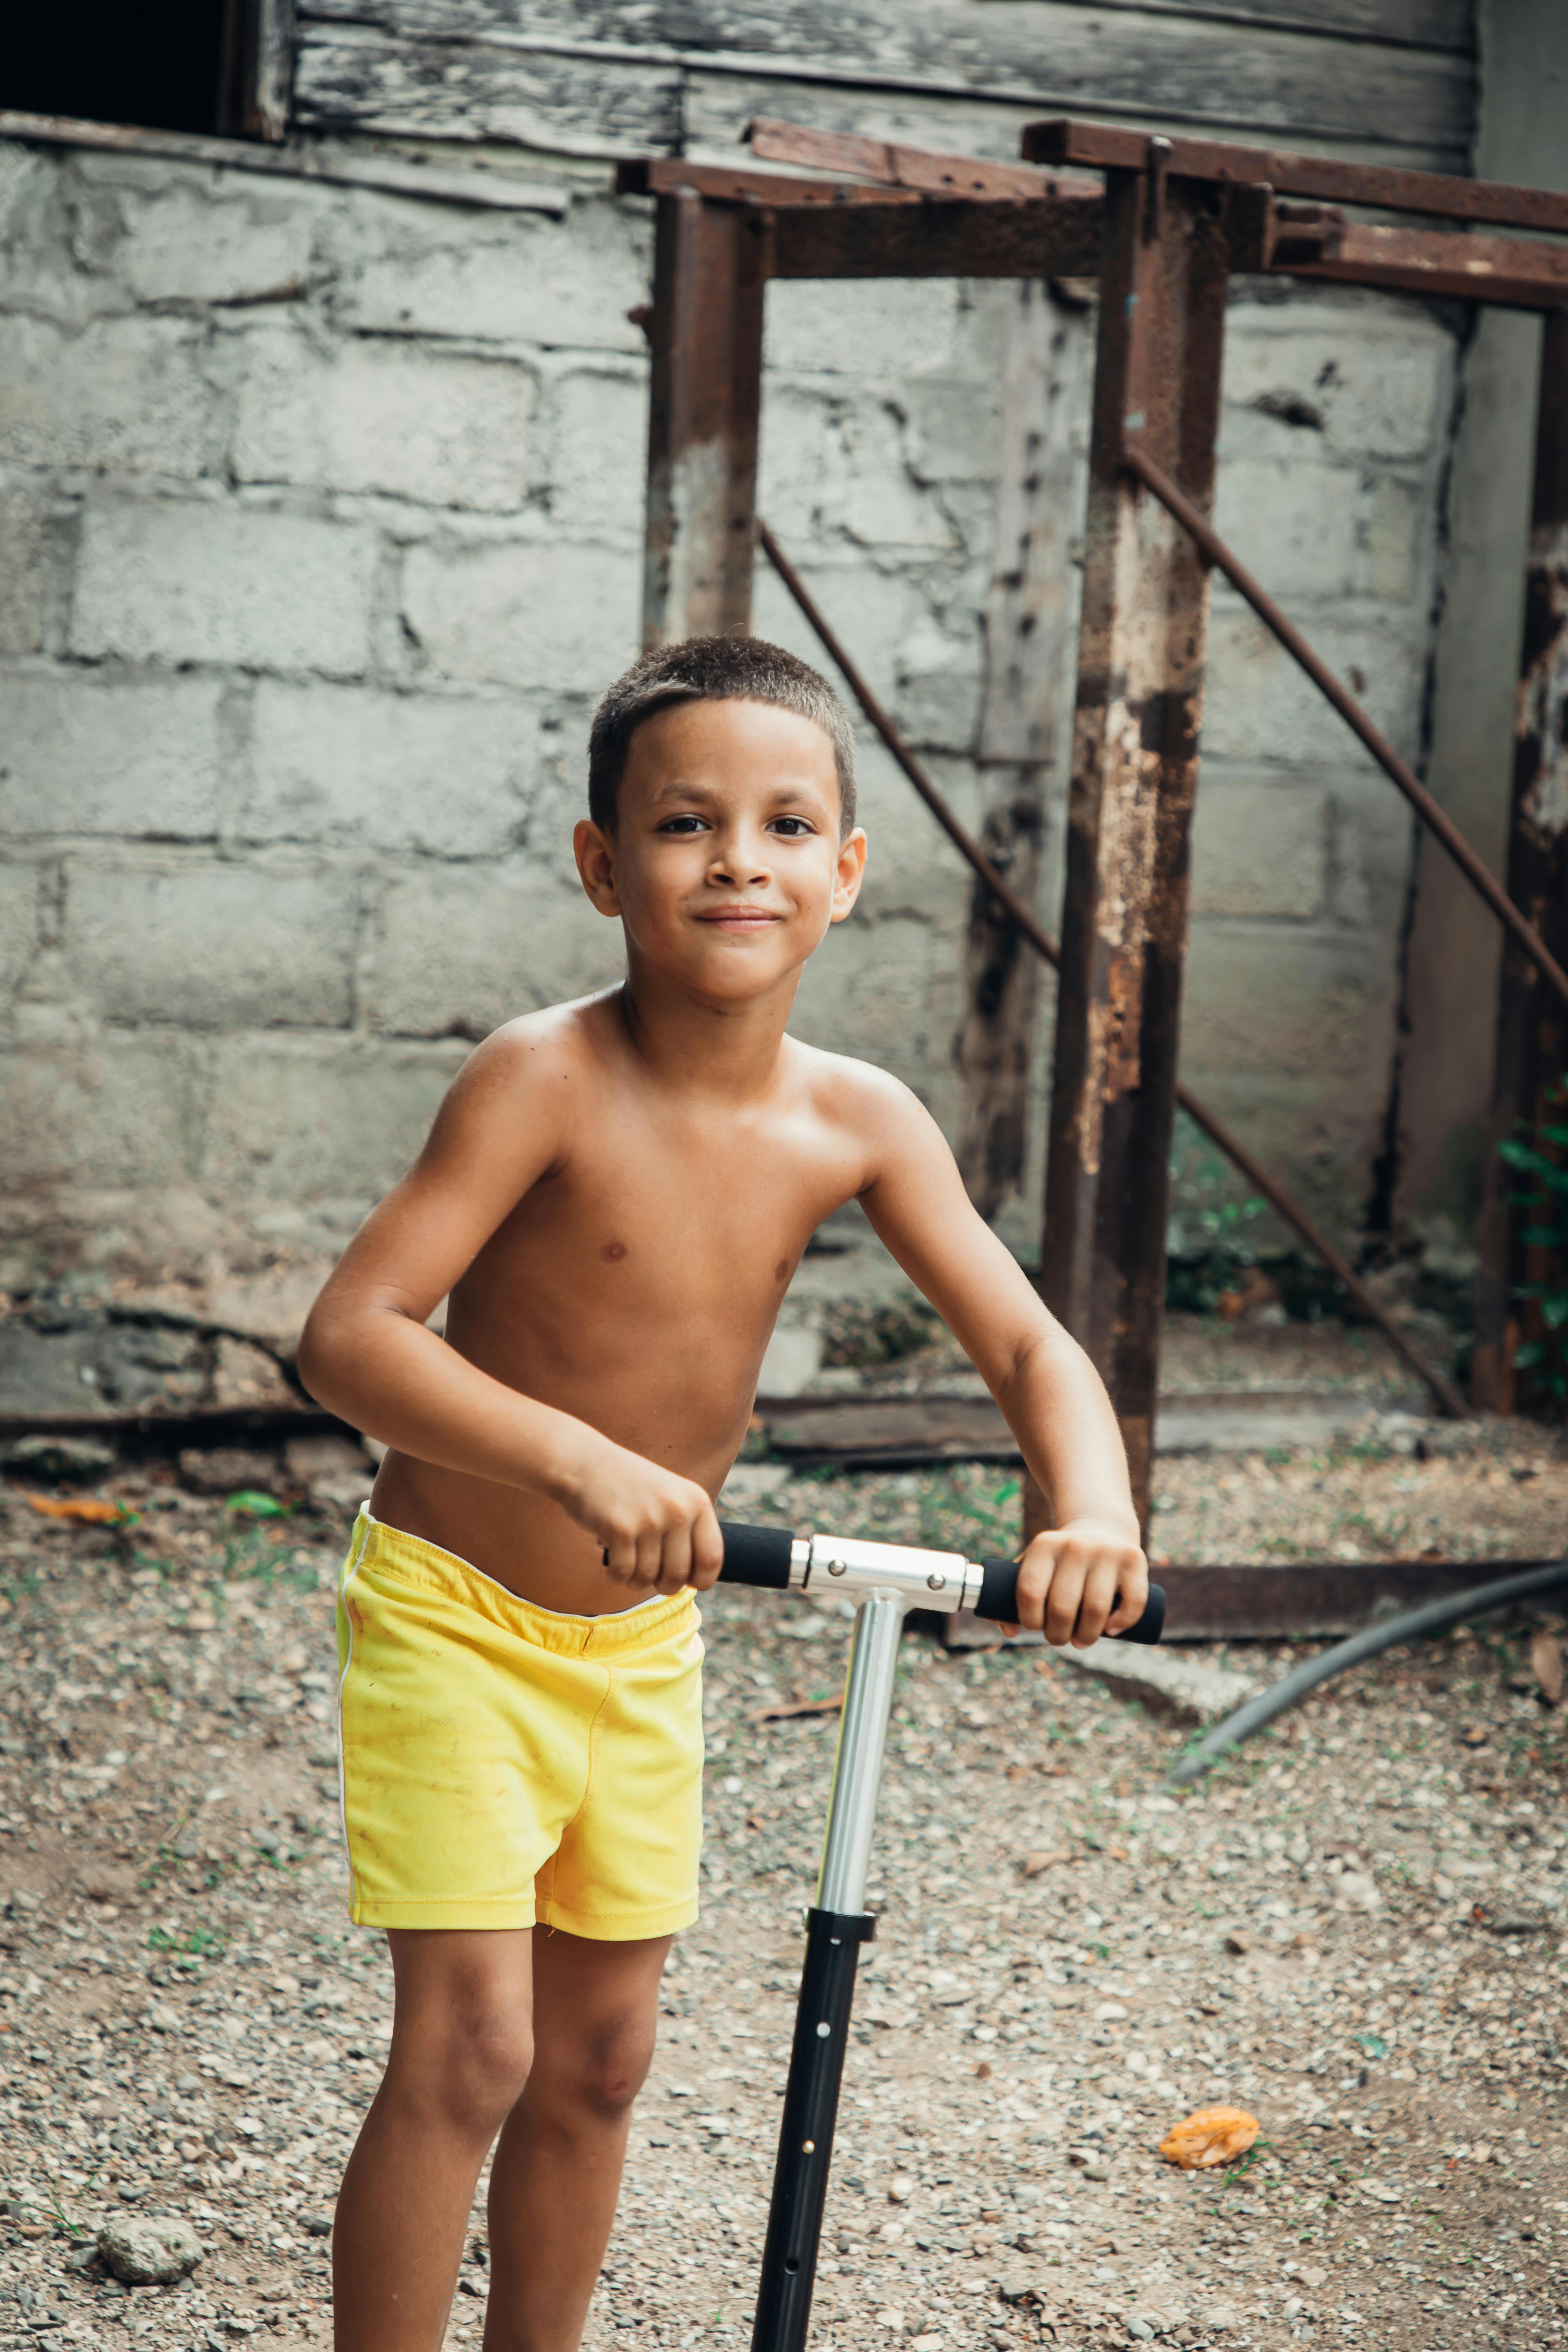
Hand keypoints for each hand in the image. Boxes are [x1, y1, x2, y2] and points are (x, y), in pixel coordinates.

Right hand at [560, 1436, 724, 1594]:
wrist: (585, 1462)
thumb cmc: (629, 1487)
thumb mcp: (670, 1496)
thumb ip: (687, 1530)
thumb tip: (699, 1579)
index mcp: (696, 1501)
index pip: (712, 1558)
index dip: (700, 1580)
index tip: (687, 1582)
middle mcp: (677, 1509)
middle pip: (679, 1575)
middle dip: (664, 1586)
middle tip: (651, 1579)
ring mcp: (649, 1518)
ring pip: (648, 1577)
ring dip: (636, 1581)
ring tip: (628, 1565)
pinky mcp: (619, 1528)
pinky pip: (623, 1573)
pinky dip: (617, 1575)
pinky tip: (613, 1560)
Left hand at [1010, 1518, 1147, 1646]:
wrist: (1100, 1526)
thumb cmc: (1060, 1561)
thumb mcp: (1033, 1566)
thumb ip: (1011, 1598)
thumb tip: (1010, 1631)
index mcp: (1044, 1545)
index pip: (1029, 1592)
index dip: (1030, 1620)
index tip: (1036, 1627)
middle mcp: (1075, 1545)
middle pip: (1062, 1608)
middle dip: (1057, 1635)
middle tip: (1059, 1638)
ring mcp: (1107, 1551)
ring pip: (1096, 1609)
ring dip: (1086, 1637)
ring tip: (1081, 1640)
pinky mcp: (1135, 1558)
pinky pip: (1132, 1601)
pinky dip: (1122, 1623)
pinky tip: (1111, 1630)